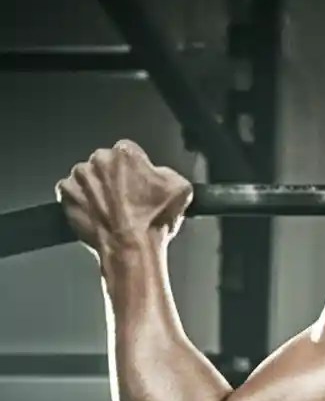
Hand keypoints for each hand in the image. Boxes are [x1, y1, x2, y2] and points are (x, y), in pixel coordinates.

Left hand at [55, 140, 192, 256]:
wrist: (129, 248)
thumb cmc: (153, 220)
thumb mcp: (181, 189)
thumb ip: (169, 173)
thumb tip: (160, 174)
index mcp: (125, 153)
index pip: (130, 152)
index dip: (136, 169)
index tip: (140, 184)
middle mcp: (99, 159)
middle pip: (106, 162)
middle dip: (114, 176)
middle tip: (126, 199)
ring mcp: (79, 176)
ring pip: (88, 176)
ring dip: (96, 187)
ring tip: (110, 208)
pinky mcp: (65, 193)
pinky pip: (71, 192)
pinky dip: (80, 200)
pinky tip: (95, 213)